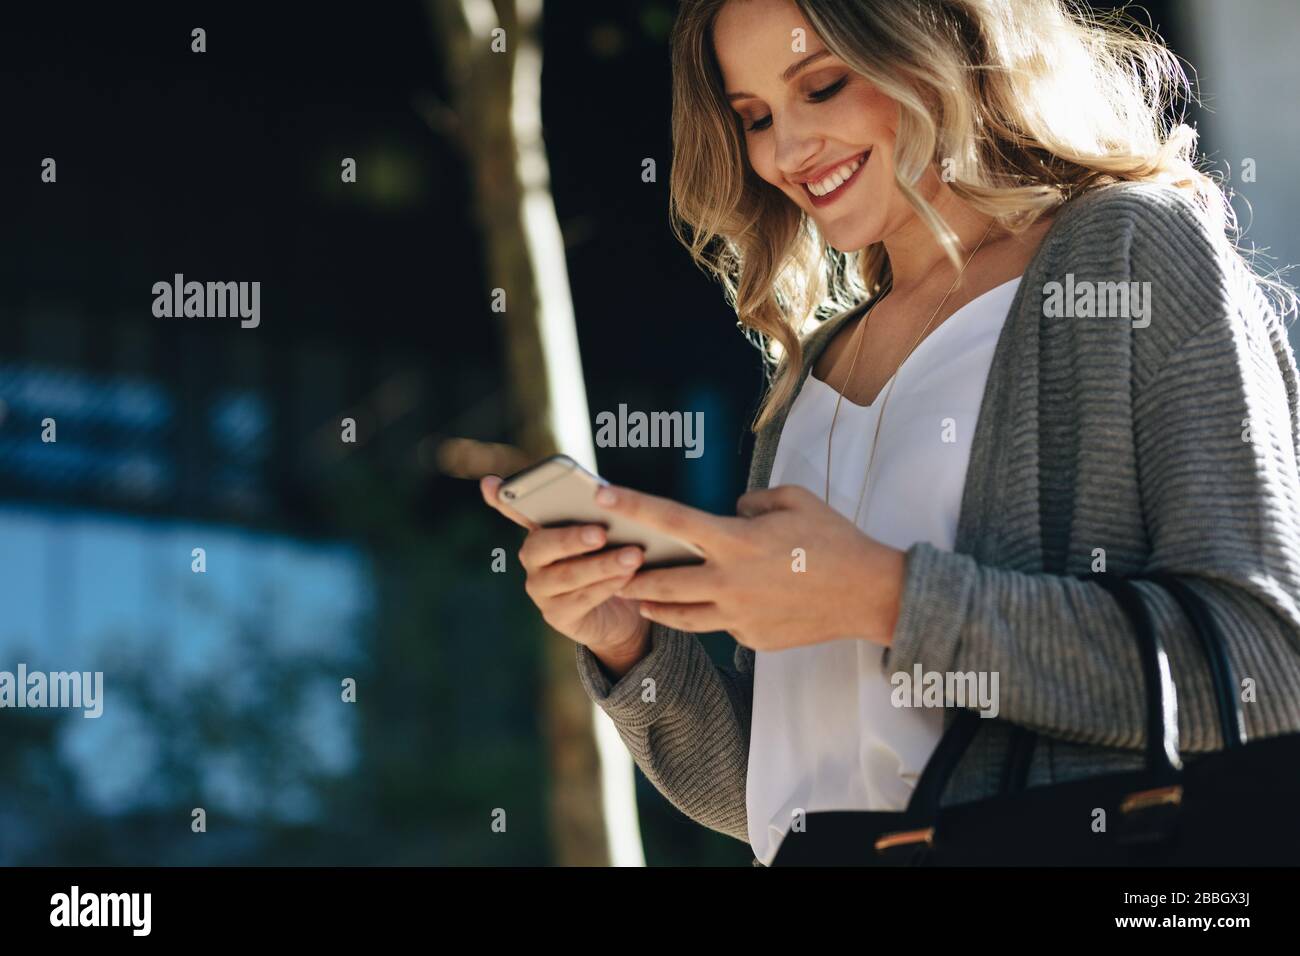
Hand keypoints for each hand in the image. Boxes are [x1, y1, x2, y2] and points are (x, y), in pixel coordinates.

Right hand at [479, 475, 650, 669]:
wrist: (623, 609)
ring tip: (633, 555)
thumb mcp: (609, 533)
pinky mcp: (556, 615)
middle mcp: (532, 558)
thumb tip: (607, 499)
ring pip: (567, 575)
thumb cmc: (613, 557)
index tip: (489, 483)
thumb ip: (599, 514)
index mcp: (540, 529)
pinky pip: (581, 599)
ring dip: (602, 565)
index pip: (514, 509)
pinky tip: (627, 578)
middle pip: (541, 545)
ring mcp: (540, 589)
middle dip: (571, 539)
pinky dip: (606, 587)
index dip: (500, 497)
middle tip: (601, 532)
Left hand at [600, 483, 906, 650]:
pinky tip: (700, 607)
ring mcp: (738, 614)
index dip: (632, 506)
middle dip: (627, 574)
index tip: (601, 495)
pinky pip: (717, 626)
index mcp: (736, 540)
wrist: (869, 594)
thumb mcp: (794, 500)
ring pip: (679, 614)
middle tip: (606, 567)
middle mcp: (729, 580)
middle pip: (660, 581)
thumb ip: (753, 501)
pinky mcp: (751, 638)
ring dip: (653, 603)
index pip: (670, 519)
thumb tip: (731, 512)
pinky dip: (706, 615)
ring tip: (636, 595)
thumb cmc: (833, 541)